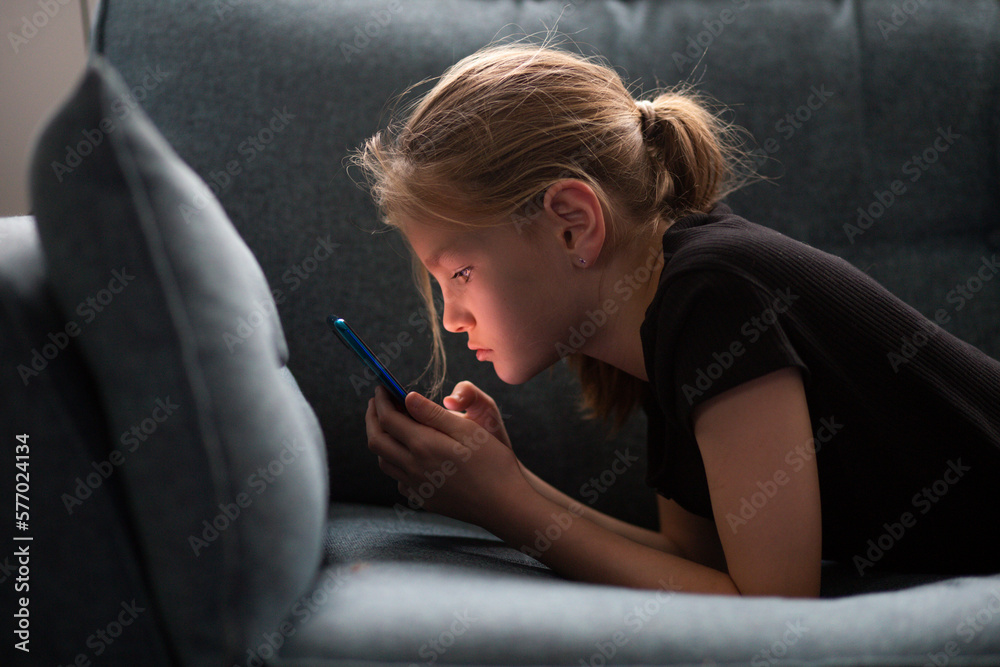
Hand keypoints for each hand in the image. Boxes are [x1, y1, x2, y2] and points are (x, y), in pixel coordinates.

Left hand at [366, 386, 531, 526]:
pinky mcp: (424, 499)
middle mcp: (413, 467)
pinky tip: (408, 455)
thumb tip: (408, 398)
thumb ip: (434, 414)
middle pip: (377, 441)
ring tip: (389, 425)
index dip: (381, 400)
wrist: (504, 505)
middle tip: (376, 402)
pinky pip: (398, 479)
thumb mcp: (468, 430)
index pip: (388, 419)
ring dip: (380, 440)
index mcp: (424, 445)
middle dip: (372, 418)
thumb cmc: (493, 463)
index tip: (382, 387)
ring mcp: (416, 486)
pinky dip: (395, 462)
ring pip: (384, 462)